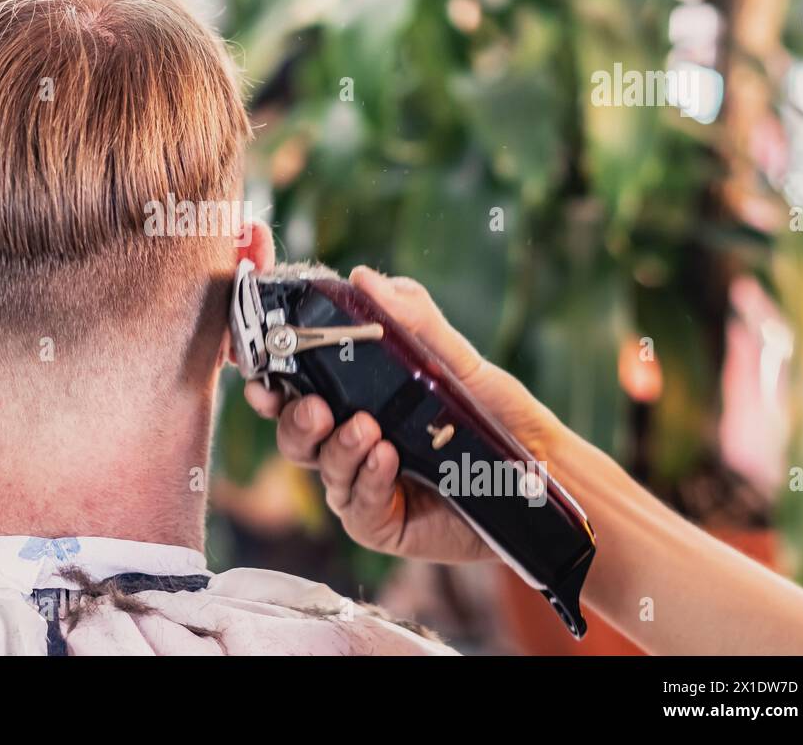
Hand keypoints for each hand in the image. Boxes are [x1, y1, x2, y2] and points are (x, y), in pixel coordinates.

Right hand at [244, 265, 567, 563]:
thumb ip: (411, 318)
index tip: (262, 377)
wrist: (540, 468)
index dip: (270, 386)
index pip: (295, 393)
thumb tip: (363, 278)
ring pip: (322, 470)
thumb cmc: (495, 410)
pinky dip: (366, 481)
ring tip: (368, 431)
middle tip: (314, 406)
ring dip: (337, 448)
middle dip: (294, 421)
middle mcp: (351, 443)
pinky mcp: (382, 523)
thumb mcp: (453, 358)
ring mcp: (363, 485)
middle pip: (294, 435)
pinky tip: (386, 461)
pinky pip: (356, 506)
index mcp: (355, 401)